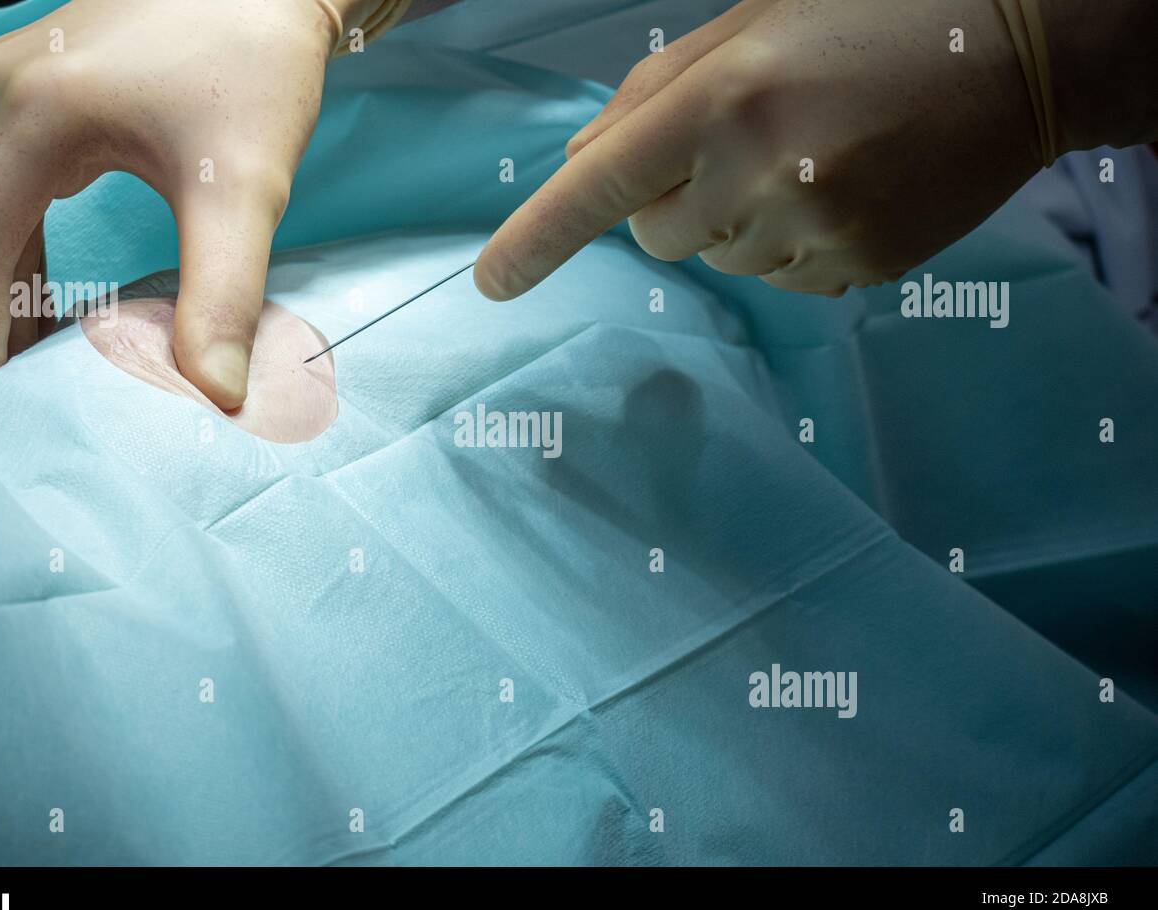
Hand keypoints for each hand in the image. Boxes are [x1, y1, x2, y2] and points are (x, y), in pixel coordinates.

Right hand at [0, 0, 379, 407]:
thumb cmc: (257, 64)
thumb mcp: (242, 187)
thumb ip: (224, 294)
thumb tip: (216, 393)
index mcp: (33, 114)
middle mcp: (4, 93)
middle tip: (11, 403)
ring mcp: (19, 82)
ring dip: (9, 287)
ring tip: (32, 366)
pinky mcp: (48, 84)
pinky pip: (19, 182)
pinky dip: (31, 245)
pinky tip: (55, 295)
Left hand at [475, 0, 1042, 298]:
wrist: (1016, 54)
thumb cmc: (869, 18)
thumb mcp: (751, 25)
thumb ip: (654, 93)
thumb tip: (584, 164)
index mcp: (722, 98)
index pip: (600, 187)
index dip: (537, 240)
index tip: (492, 283)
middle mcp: (760, 174)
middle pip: (655, 237)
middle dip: (672, 200)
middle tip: (741, 142)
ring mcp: (814, 232)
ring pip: (717, 262)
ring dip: (734, 221)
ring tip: (808, 156)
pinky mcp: (858, 268)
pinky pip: (779, 282)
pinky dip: (786, 246)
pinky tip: (839, 189)